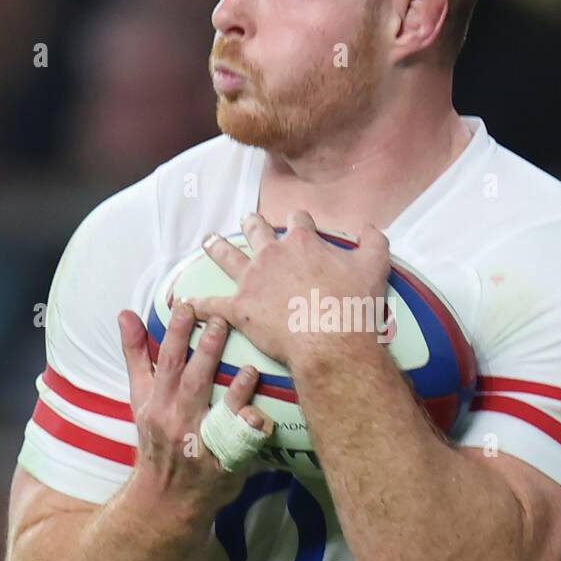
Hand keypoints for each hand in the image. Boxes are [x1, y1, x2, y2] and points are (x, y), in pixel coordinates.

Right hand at [118, 300, 273, 512]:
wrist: (164, 498)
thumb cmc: (156, 438)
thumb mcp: (140, 398)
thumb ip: (136, 355)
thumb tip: (125, 313)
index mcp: (156, 402)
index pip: (165, 361)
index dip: (175, 332)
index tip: (187, 303)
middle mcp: (175, 420)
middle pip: (191, 380)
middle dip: (205, 349)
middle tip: (222, 318)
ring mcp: (199, 443)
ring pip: (215, 410)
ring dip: (232, 387)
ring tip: (249, 365)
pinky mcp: (222, 463)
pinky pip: (238, 442)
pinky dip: (248, 423)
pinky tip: (260, 409)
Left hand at [186, 210, 390, 367]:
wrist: (330, 340)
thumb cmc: (352, 306)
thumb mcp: (374, 266)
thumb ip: (374, 242)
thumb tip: (371, 229)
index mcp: (303, 243)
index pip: (297, 221)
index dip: (299, 222)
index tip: (299, 224)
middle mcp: (273, 255)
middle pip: (257, 231)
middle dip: (252, 224)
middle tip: (247, 220)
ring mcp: (253, 281)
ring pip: (228, 257)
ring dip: (217, 248)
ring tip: (209, 242)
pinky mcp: (240, 309)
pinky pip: (212, 304)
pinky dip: (198, 304)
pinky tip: (186, 303)